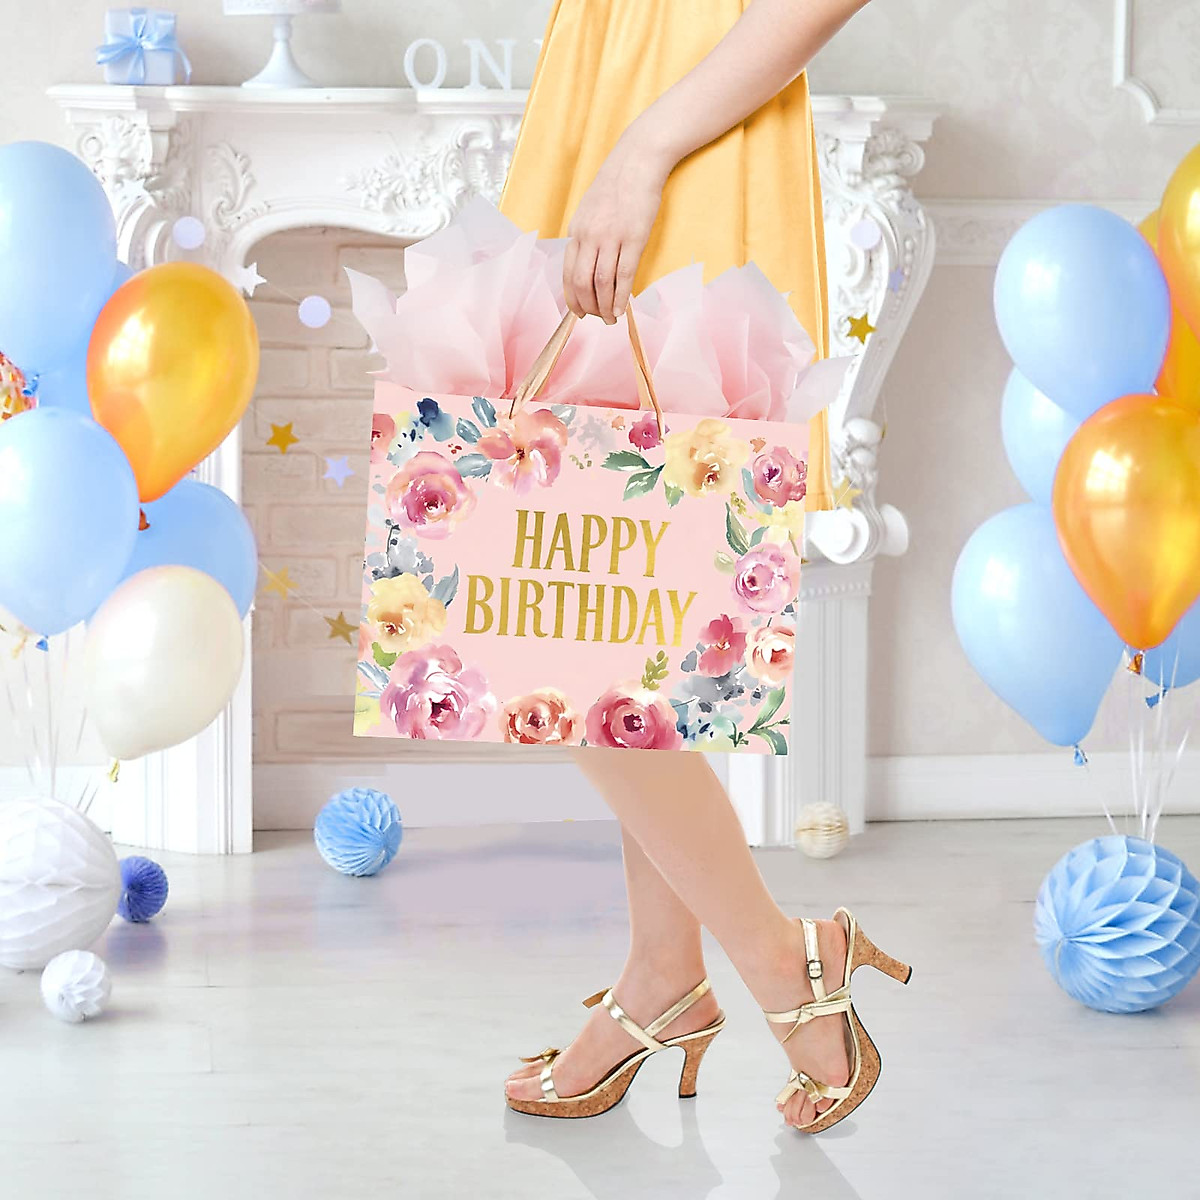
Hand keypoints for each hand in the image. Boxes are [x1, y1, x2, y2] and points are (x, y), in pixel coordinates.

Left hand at [563, 135, 671, 323]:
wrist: (638, 160)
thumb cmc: (617, 185)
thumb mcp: (590, 210)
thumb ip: (586, 236)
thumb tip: (587, 264)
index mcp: (577, 230)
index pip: (568, 273)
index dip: (572, 298)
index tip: (579, 313)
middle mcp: (590, 236)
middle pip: (582, 283)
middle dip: (588, 307)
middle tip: (597, 319)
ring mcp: (611, 237)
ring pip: (602, 283)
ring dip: (606, 307)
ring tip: (611, 319)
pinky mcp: (634, 238)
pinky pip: (624, 275)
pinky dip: (622, 297)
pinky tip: (623, 310)